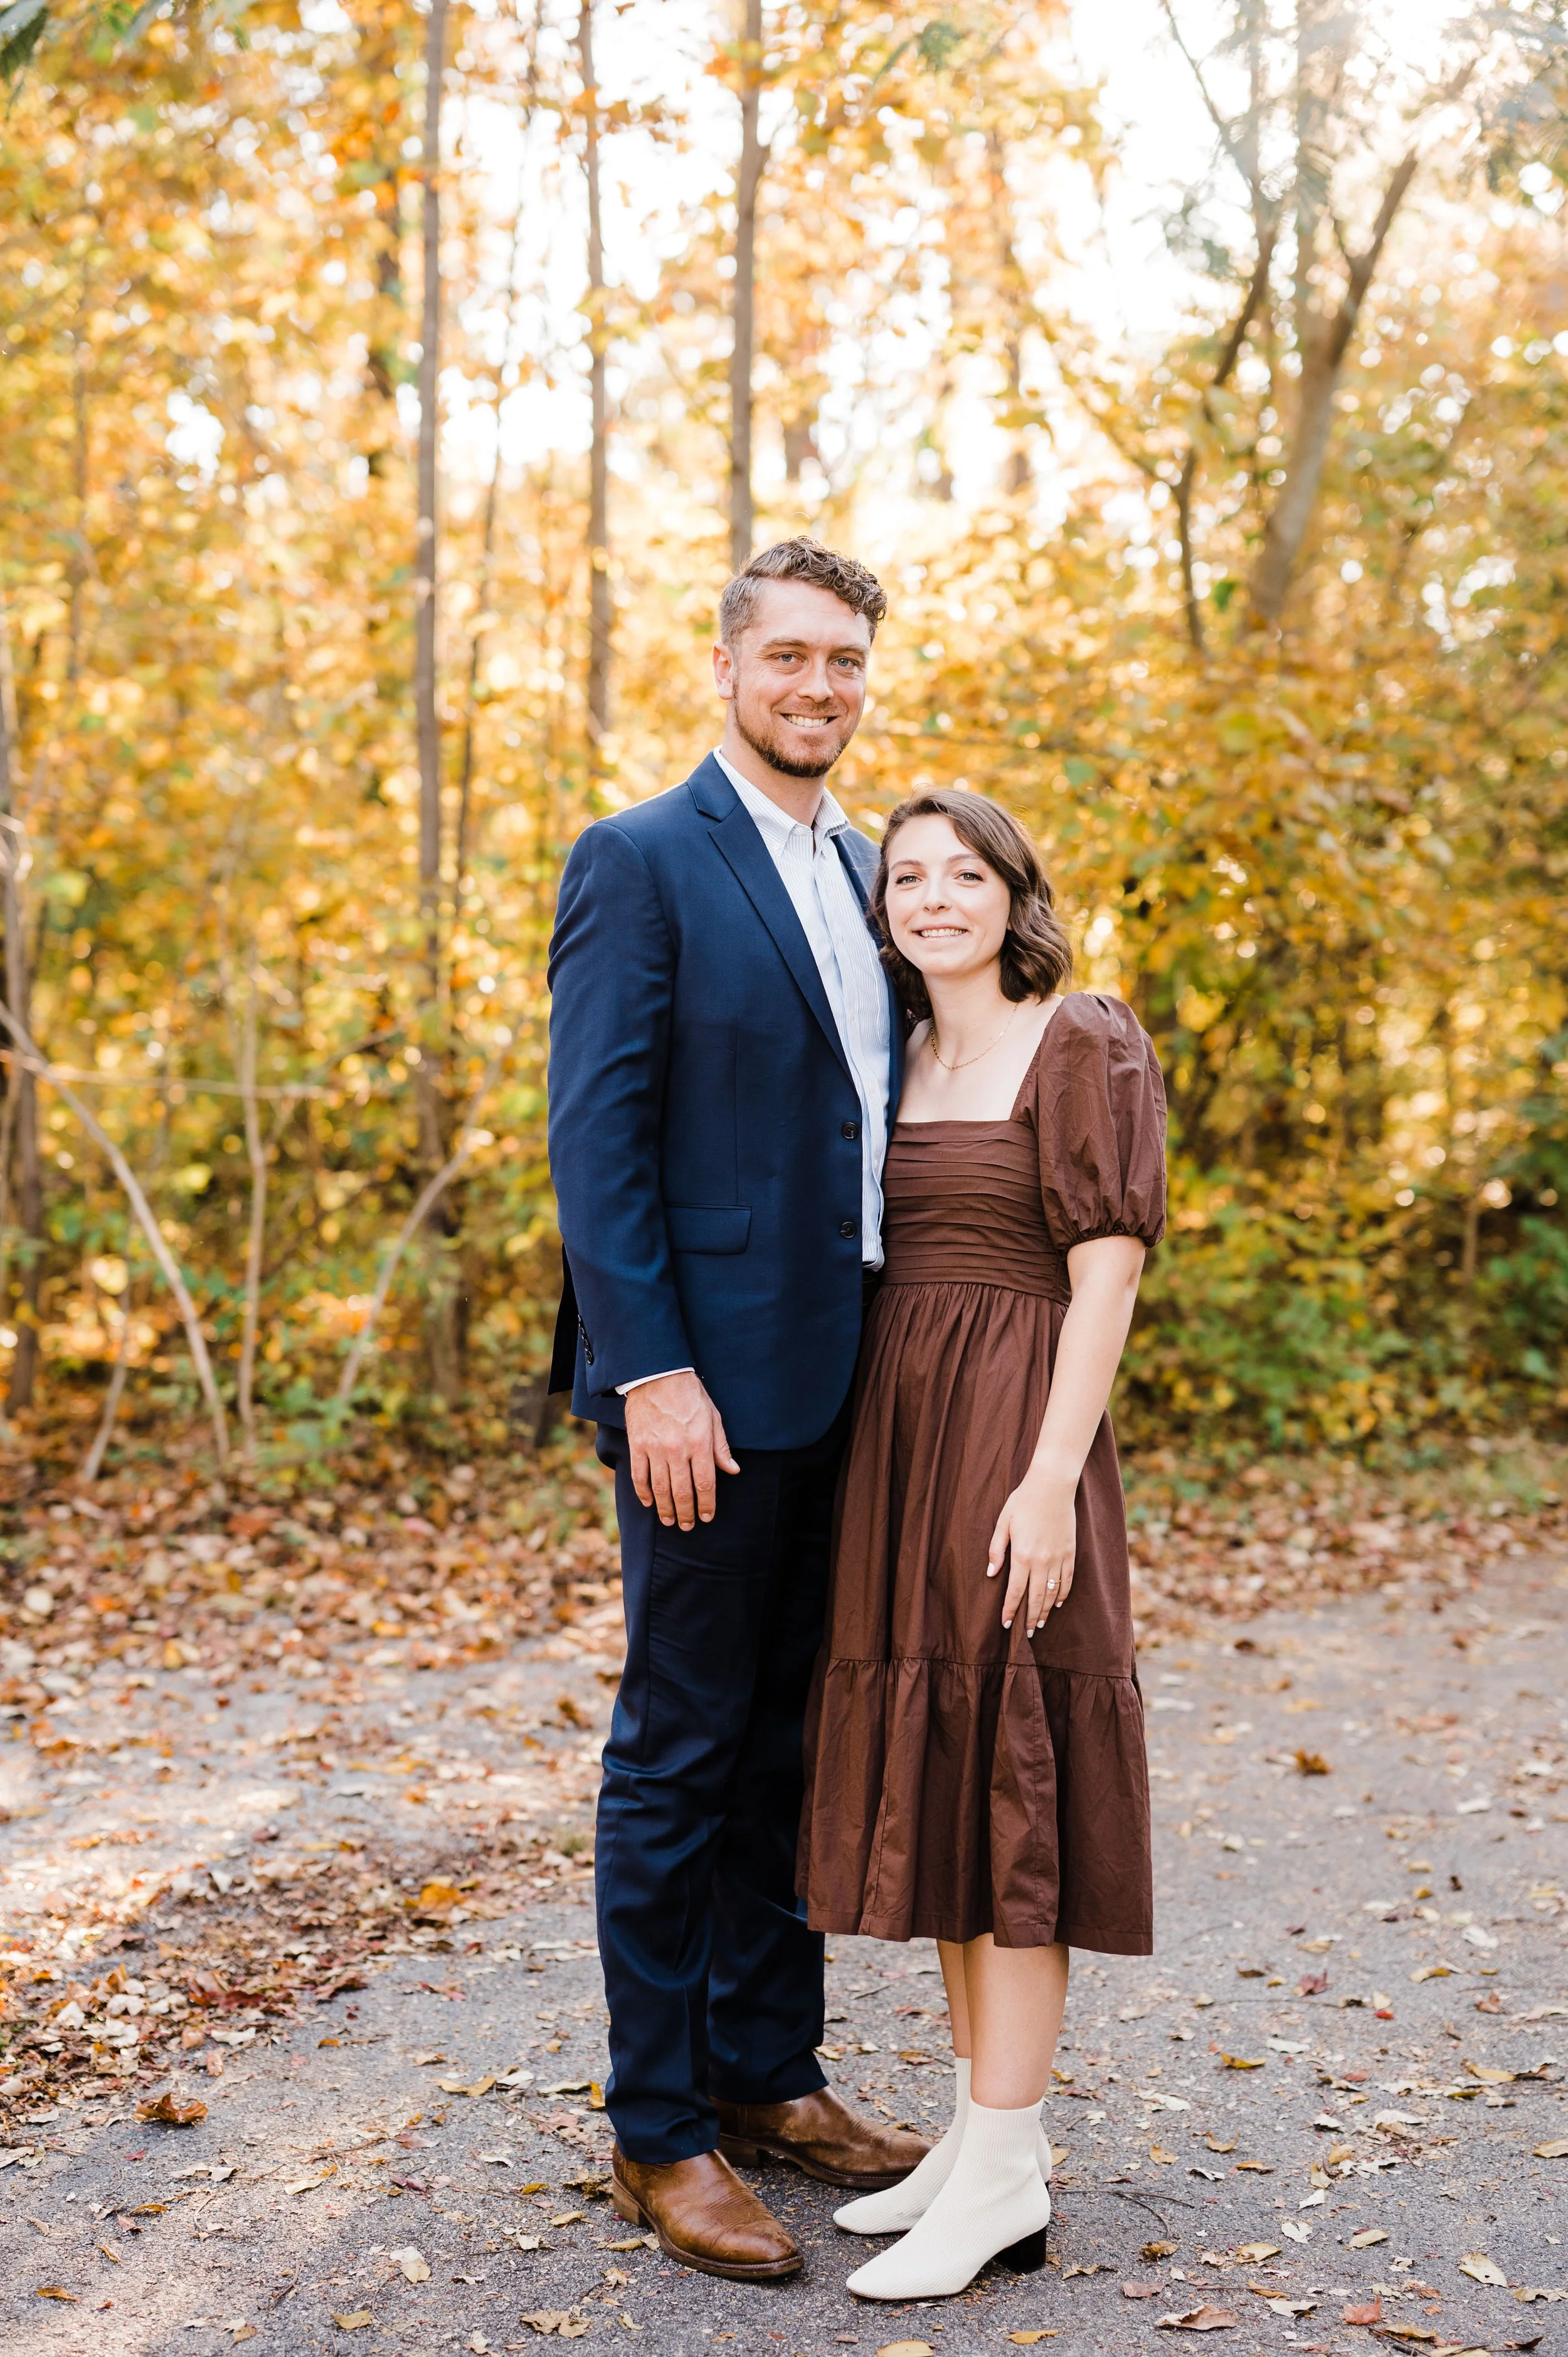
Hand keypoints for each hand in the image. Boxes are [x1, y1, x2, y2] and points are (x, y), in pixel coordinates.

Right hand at [624, 1371, 738, 1530]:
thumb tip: (732, 1470)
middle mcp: (677, 1449)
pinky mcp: (638, 1445)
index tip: (707, 1517)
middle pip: (682, 1492)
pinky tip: (649, 1502)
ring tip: (670, 1521)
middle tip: (688, 1526)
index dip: (707, 1504)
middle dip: (686, 1513)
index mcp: (699, 1443)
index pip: (705, 1483)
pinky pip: (639, 1475)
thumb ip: (721, 1446)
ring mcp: (655, 1448)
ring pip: (660, 1488)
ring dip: (665, 1509)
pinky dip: (644, 1492)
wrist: (657, 1375)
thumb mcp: (713, 1417)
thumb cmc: (690, 1395)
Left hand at [987, 1467, 1076, 1634]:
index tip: (1006, 1624)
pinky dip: (1063, 1594)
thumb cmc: (1023, 1501)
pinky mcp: (1071, 1552)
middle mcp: (1041, 1560)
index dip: (1010, 1610)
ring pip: (1053, 1592)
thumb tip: (991, 1573)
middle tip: (1026, 1634)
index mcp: (1022, 1554)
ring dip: (1046, 1610)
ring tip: (1041, 1624)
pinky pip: (1068, 1579)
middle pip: (1036, 1597)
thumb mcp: (1003, 1522)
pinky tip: (1058, 1603)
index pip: (1015, 1591)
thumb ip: (996, 1549)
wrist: (1052, 1485)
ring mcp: (1059, 1557)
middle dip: (1030, 1618)